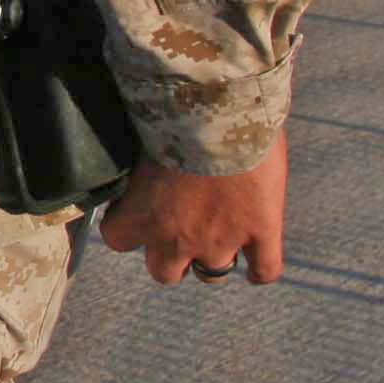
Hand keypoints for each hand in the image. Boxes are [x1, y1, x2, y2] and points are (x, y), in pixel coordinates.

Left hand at [99, 133, 287, 285]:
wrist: (217, 109)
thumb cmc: (168, 115)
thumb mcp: (137, 143)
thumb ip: (137, 169)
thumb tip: (132, 160)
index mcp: (137, 214)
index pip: (118, 239)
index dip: (130, 227)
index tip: (138, 213)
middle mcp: (174, 237)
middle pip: (164, 272)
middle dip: (171, 255)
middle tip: (180, 234)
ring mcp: (220, 239)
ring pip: (211, 273)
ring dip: (213, 259)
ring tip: (219, 242)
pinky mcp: (261, 231)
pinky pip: (265, 269)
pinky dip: (260, 271)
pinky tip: (256, 269)